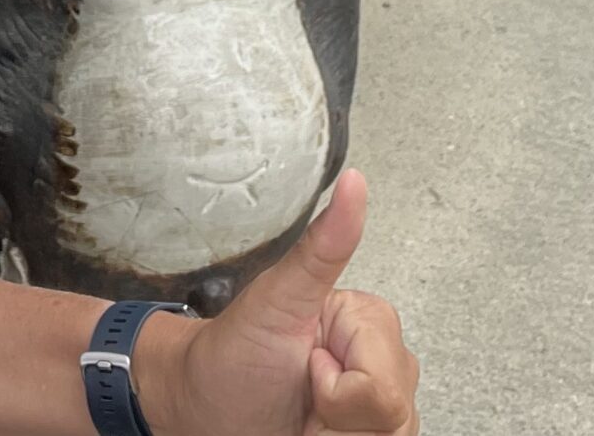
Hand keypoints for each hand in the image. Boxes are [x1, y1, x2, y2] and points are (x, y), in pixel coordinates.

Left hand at [140, 170, 419, 435]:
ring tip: (306, 418)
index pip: (382, 381)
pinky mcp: (366, 432)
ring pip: (389, 435)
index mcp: (371, 323)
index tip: (304, 364)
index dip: (336, 388)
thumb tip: (353, 183)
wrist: (200, 409)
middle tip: (302, 395)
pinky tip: (315, 432)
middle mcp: (385, 363)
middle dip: (338, 419)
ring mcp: (378, 406)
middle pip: (393, 415)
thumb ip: (321, 248)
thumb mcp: (275, 299)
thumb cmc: (230, 356)